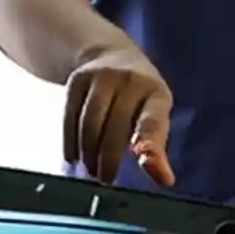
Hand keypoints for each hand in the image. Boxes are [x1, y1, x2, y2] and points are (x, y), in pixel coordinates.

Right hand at [62, 41, 175, 187]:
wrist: (111, 53)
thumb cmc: (139, 97)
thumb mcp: (154, 113)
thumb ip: (155, 146)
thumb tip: (164, 180)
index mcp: (156, 93)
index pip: (153, 121)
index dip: (150, 145)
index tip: (147, 166)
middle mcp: (130, 80)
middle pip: (116, 126)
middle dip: (109, 159)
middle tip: (105, 180)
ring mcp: (102, 76)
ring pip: (90, 122)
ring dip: (88, 152)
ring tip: (90, 171)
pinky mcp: (78, 79)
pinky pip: (70, 115)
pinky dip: (70, 141)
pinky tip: (73, 158)